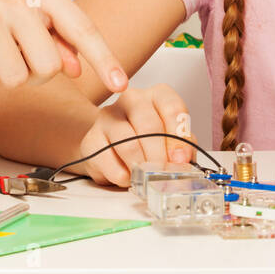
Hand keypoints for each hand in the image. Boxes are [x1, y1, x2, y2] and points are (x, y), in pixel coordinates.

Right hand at [0, 0, 127, 95]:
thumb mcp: (27, 7)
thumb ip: (57, 36)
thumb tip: (77, 69)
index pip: (82, 28)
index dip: (104, 59)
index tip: (122, 84)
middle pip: (48, 67)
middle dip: (35, 74)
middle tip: (15, 55)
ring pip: (17, 80)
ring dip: (5, 76)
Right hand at [73, 85, 195, 186]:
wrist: (111, 148)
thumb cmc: (146, 142)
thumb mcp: (169, 140)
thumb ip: (181, 146)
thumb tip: (183, 160)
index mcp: (157, 95)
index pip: (172, 107)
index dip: (180, 137)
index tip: (181, 159)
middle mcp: (132, 99)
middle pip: (149, 126)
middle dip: (160, 156)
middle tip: (164, 174)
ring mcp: (108, 116)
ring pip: (129, 145)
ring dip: (142, 168)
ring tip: (147, 178)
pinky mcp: (91, 138)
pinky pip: (110, 162)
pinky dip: (123, 176)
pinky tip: (128, 177)